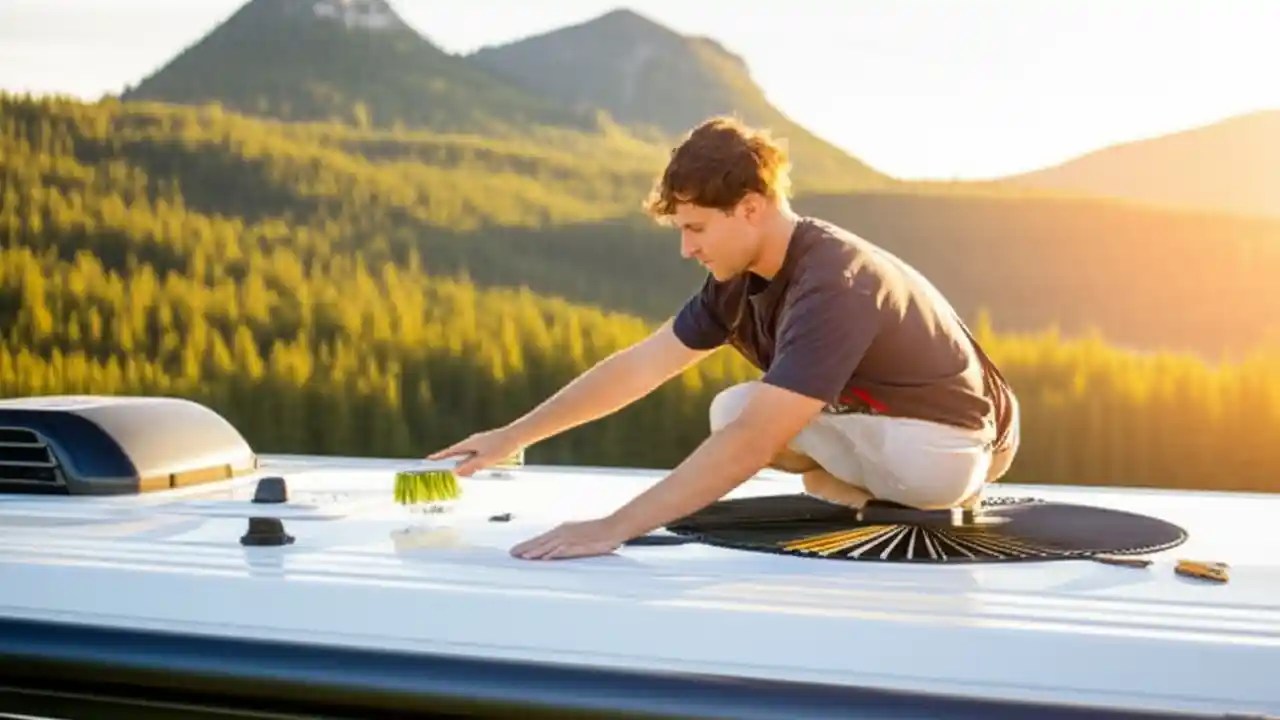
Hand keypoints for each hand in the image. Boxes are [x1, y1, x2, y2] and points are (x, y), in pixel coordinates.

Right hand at [427, 427, 523, 476]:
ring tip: (455, 472)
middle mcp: (472, 442)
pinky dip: (470, 462)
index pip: (449, 452)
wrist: (518, 436)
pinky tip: (474, 467)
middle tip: (438, 469)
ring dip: (460, 463)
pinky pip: (474, 455)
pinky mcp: (487, 445)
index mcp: (468, 444)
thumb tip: (455, 472)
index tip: (427, 461)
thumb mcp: (485, 460)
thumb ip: (470, 466)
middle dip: (448, 461)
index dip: (438, 458)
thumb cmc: (501, 447)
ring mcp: (479, 443)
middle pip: (456, 454)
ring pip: (466, 455)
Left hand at [510, 518, 627, 559]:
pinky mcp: (579, 543)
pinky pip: (564, 549)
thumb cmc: (597, 532)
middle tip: (512, 554)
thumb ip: (566, 545)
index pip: (541, 539)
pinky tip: (546, 557)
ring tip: (524, 557)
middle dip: (525, 548)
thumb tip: (552, 553)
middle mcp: (563, 532)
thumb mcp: (578, 537)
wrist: (613, 527)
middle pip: (540, 541)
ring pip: (549, 545)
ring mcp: (571, 537)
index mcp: (562, 530)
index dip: (527, 545)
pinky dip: (554, 553)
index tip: (515, 550)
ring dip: (536, 551)